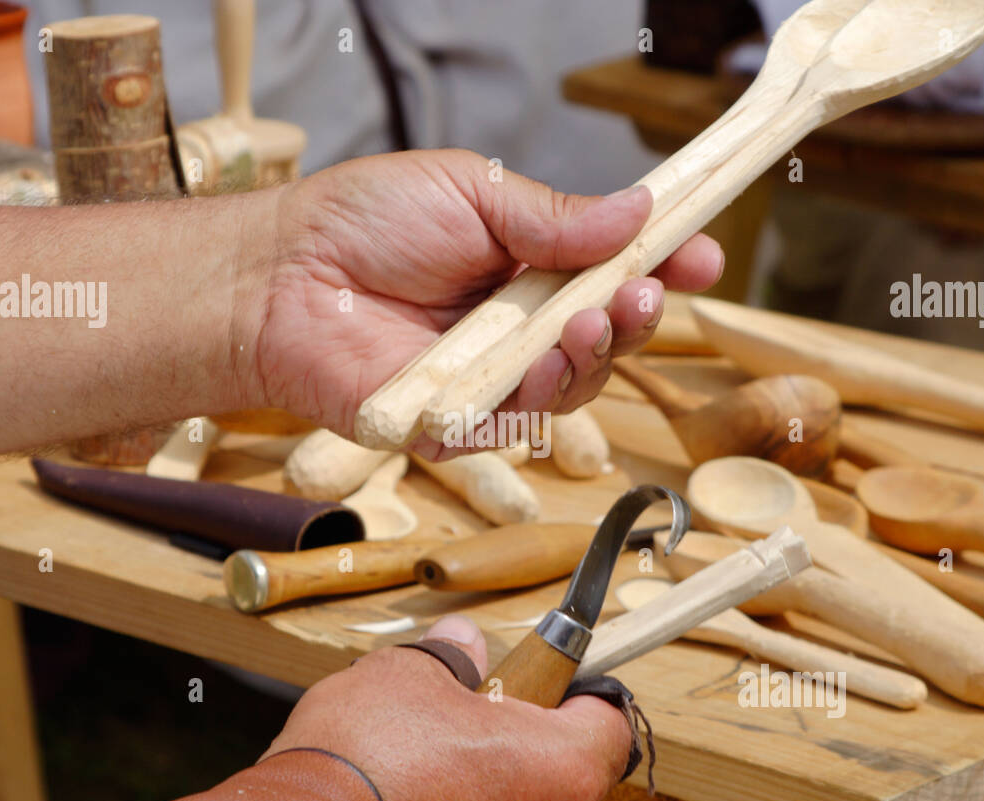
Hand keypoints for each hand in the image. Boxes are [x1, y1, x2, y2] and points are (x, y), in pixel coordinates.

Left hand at [254, 149, 722, 455]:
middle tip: (647, 291)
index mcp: (527, 265)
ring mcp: (490, 377)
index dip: (660, 267)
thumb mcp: (471, 193)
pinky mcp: (457, 424)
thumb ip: (553, 215)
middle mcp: (517, 326)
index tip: (703, 255)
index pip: (611, 273)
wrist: (280, 276)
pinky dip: (537, 394)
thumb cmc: (361, 225)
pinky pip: (517, 420)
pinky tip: (541, 360)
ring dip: (596, 353)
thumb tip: (639, 209)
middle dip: (637, 315)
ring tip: (594, 317)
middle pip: (605, 336)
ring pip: (573, 383)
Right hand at [261, 615, 632, 800]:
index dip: (576, 691)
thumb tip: (462, 641)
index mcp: (562, 768)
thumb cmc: (364, 760)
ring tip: (429, 766)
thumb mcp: (409, 675)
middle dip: (521, 741)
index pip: (608, 720)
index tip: (543, 678)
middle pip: (566, 772)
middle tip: (468, 718)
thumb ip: (452, 656)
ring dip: (492, 787)